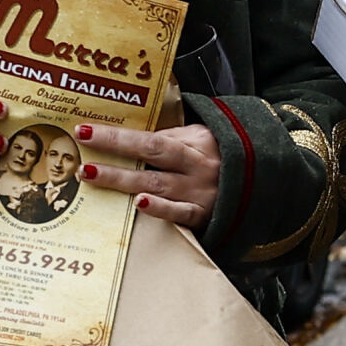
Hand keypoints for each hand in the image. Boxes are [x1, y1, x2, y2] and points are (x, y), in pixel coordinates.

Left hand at [81, 119, 220, 229]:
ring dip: (123, 180)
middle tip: (80, 153)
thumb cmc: (225, 158)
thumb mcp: (204, 138)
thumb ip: (173, 138)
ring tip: (93, 176)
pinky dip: (160, 209)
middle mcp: (196, 165)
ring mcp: (201, 191)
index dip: (117, 135)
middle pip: (151, 154)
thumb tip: (130, 133)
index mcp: (195, 142)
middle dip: (114, 150)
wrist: (265, 184)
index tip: (84, 131)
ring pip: (157, 184)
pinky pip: (180, 213)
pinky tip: (138, 204)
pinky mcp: (205, 214)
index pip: (150, 137)